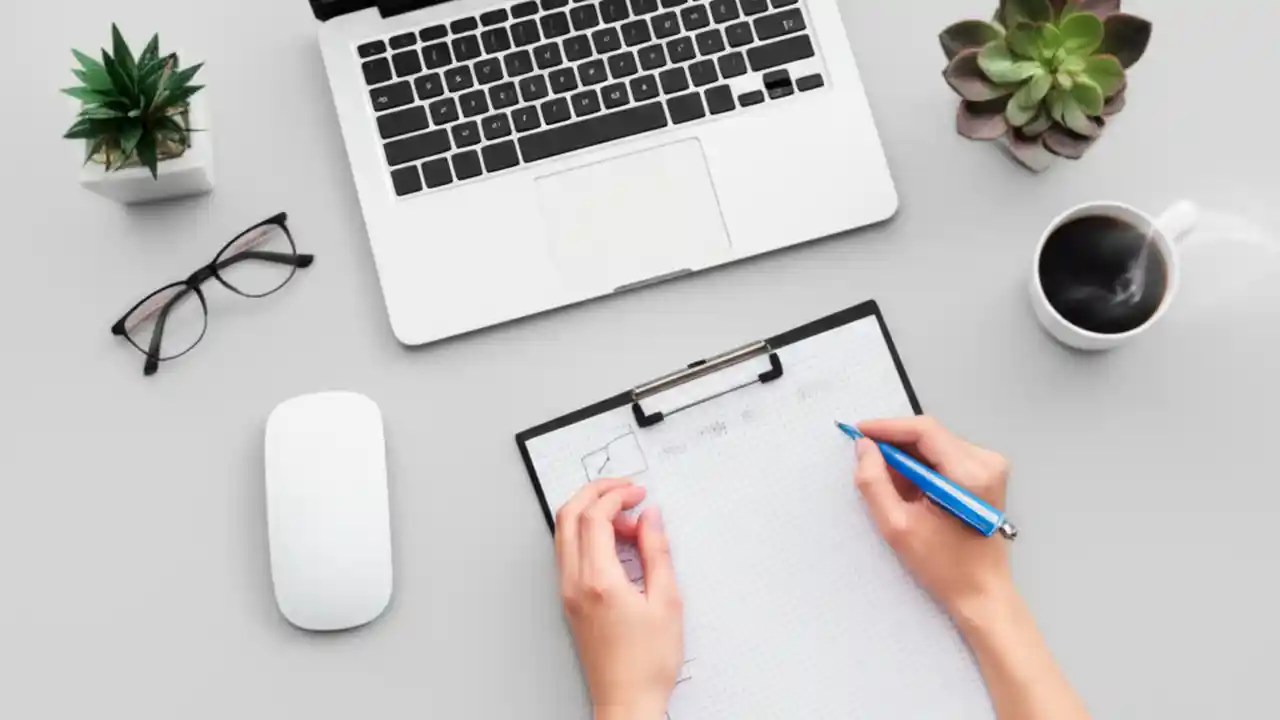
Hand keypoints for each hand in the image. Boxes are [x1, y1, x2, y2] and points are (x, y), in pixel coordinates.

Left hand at [555, 479, 683, 719]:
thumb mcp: (666, 602)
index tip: (638, 492)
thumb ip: (657, 552)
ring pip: (564, 533)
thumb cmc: (648, 664)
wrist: (626, 702)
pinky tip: (615, 543)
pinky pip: (569, 553)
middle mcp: (574, 583)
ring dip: (590, 514)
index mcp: (598, 581)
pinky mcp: (569, 601)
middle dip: (595, 493)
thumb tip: (651, 518)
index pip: (594, 517)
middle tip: (625, 490)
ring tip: (627, 522)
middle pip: (568, 516)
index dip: (616, 495)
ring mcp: (567, 592)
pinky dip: (587, 535)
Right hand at [852, 417, 1014, 624]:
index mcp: (971, 473)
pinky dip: (920, 468)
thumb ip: (874, 482)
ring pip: (934, 445)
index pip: (924, 431)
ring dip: (906, 458)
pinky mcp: (985, 476)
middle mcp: (986, 462)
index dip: (887, 428)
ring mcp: (989, 468)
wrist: (982, 594)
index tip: (857, 433)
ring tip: (887, 483)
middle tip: (864, 460)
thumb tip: (864, 448)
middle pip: (929, 436)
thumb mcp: (897, 527)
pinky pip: (943, 458)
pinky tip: (908, 490)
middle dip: (894, 445)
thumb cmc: (945, 568)